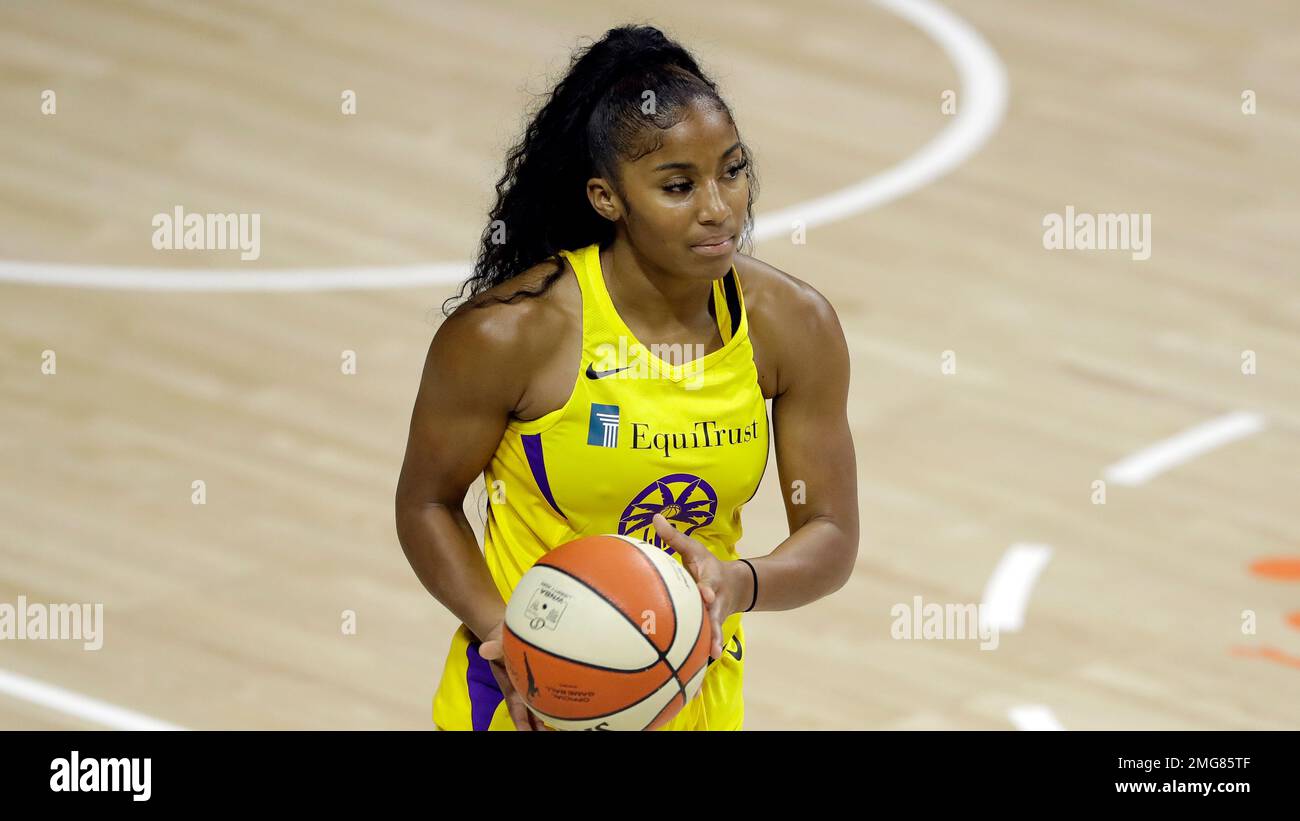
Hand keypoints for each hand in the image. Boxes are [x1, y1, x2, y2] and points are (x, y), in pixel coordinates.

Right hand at [478, 623, 553, 730]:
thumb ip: (493, 648)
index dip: (521, 722)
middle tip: (549, 735)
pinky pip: (550, 694)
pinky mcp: (542, 679)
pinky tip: (572, 710)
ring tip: (561, 730)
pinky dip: (559, 703)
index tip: (526, 733)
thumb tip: (485, 650)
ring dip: (550, 720)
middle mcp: (521, 691)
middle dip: (538, 727)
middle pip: (531, 715)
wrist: (507, 632)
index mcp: (511, 687)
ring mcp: (531, 686)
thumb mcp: (496, 642)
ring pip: (542, 708)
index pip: (516, 709)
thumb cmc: (501, 639)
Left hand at [651, 513, 748, 659]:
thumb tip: (654, 517)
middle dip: (713, 611)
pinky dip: (707, 652)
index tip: (705, 591)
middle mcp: (715, 596)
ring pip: (715, 627)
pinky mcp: (715, 626)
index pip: (707, 579)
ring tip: (712, 653)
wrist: (738, 585)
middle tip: (710, 615)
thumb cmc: (706, 564)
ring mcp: (717, 613)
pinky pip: (710, 640)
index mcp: (708, 576)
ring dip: (714, 639)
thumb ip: (673, 537)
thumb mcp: (693, 548)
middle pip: (714, 605)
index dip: (706, 584)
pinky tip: (702, 669)